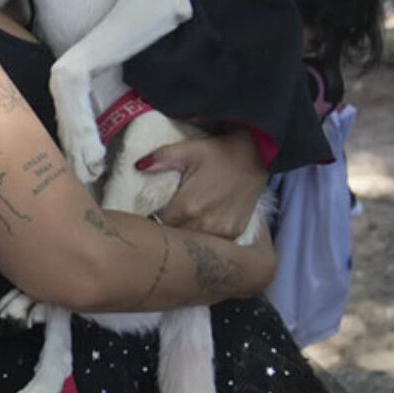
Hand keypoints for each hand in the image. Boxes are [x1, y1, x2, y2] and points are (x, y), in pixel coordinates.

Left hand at [145, 130, 269, 240]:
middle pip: (175, 235)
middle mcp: (204, 223)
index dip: (150, 219)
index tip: (147, 213)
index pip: (158, 224)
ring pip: (193, 241)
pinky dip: (203, 237)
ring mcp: (222, 231)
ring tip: (179, 223)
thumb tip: (137, 167)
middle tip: (161, 218)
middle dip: (166, 229)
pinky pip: (212, 242)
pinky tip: (199, 225)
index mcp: (188, 206)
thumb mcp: (188, 150)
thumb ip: (160, 159)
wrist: (256, 156)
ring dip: (184, 235)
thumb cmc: (218, 152)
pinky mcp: (235, 232)